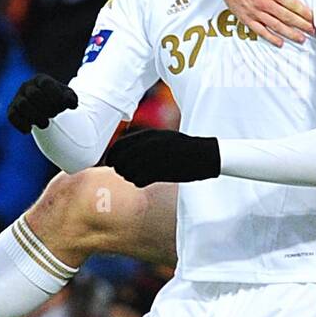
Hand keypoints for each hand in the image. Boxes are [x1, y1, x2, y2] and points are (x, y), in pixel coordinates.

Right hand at [7, 73, 77, 131]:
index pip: (46, 84)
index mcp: (42, 80)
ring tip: (45, 123)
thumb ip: (71, 98)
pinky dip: (21, 124)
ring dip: (36, 117)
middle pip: (34, 94)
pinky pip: (12, 116)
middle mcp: (27, 86)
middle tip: (54, 114)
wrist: (45, 105)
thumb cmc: (57, 99)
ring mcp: (18, 97)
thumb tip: (70, 102)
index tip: (62, 106)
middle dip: (47, 107)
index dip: (55, 96)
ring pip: (23, 105)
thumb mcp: (67, 96)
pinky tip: (29, 130)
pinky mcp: (12, 110)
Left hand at [104, 128, 219, 186]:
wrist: (203, 155)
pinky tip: (145, 181)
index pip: (119, 145)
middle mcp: (148, 145)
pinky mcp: (160, 172)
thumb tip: (124, 150)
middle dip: (120, 168)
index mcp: (148, 134)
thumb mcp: (162, 137)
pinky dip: (139, 182)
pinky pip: (139, 181)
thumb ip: (144, 141)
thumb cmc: (182, 147)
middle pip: (121, 160)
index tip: (112, 162)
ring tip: (138, 176)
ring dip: (129, 176)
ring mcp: (154, 158)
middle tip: (124, 172)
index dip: (113, 156)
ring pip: (128, 172)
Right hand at [212, 0, 313, 46]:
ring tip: (301, 39)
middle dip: (302, 25)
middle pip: (286, 17)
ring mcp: (255, 12)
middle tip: (313, 31)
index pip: (291, 4)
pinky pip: (260, 31)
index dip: (304, 12)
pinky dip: (271, 38)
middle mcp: (263, 3)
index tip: (313, 18)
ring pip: (276, 26)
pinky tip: (280, 42)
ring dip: (290, 34)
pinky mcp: (247, 18)